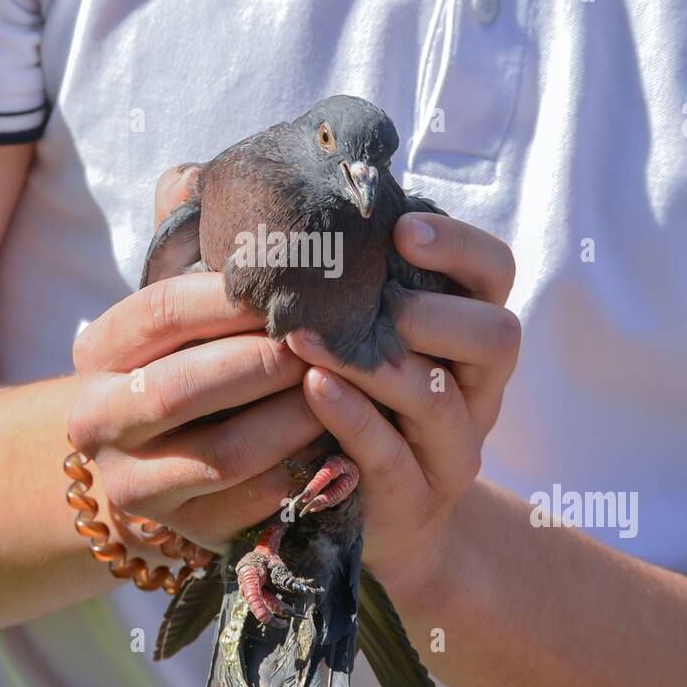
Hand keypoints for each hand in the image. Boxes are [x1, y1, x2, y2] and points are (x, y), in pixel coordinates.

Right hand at [66, 167, 324, 551]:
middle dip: (265, 362)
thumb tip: (192, 174)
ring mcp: (133, 485)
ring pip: (224, 453)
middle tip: (329, 339)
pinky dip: (301, 478)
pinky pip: (250, 507)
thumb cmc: (187, 361)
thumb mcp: (180, 304)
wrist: (157, 462)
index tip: (295, 279)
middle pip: (184, 386)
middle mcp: (98, 421)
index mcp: (98, 352)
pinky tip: (345, 446)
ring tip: (350, 389)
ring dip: (295, 420)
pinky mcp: (178, 534)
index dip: (230, 296)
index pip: (161, 310)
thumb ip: (184, 240)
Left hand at [285, 212, 519, 599]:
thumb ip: (269, 252)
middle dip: (439, 312)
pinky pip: (395, 457)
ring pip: (442, 401)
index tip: (400, 228)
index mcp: (459, 327)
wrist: (349, 509)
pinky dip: (353, 418)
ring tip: (310, 337)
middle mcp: (472, 385)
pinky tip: (311, 387)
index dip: (459, 246)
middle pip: (498, 335)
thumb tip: (188, 177)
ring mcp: (451, 446)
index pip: (494, 271)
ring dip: (380, 365)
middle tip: (377, 295)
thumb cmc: (326, 392)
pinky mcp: (416, 498)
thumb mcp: (317, 319)